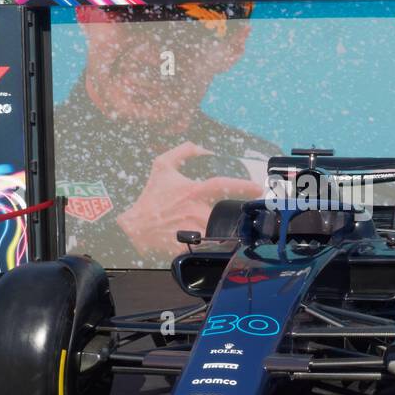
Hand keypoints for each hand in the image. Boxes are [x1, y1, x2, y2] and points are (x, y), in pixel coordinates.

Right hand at [116, 142, 260, 259]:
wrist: (136, 226)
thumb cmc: (151, 196)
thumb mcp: (162, 166)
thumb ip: (183, 151)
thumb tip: (203, 149)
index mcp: (193, 190)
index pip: (222, 185)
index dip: (242, 185)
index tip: (258, 188)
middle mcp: (196, 210)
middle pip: (227, 213)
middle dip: (237, 215)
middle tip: (248, 215)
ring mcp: (195, 229)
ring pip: (221, 230)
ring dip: (228, 230)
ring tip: (233, 230)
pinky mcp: (192, 245)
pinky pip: (211, 245)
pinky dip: (216, 242)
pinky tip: (218, 242)